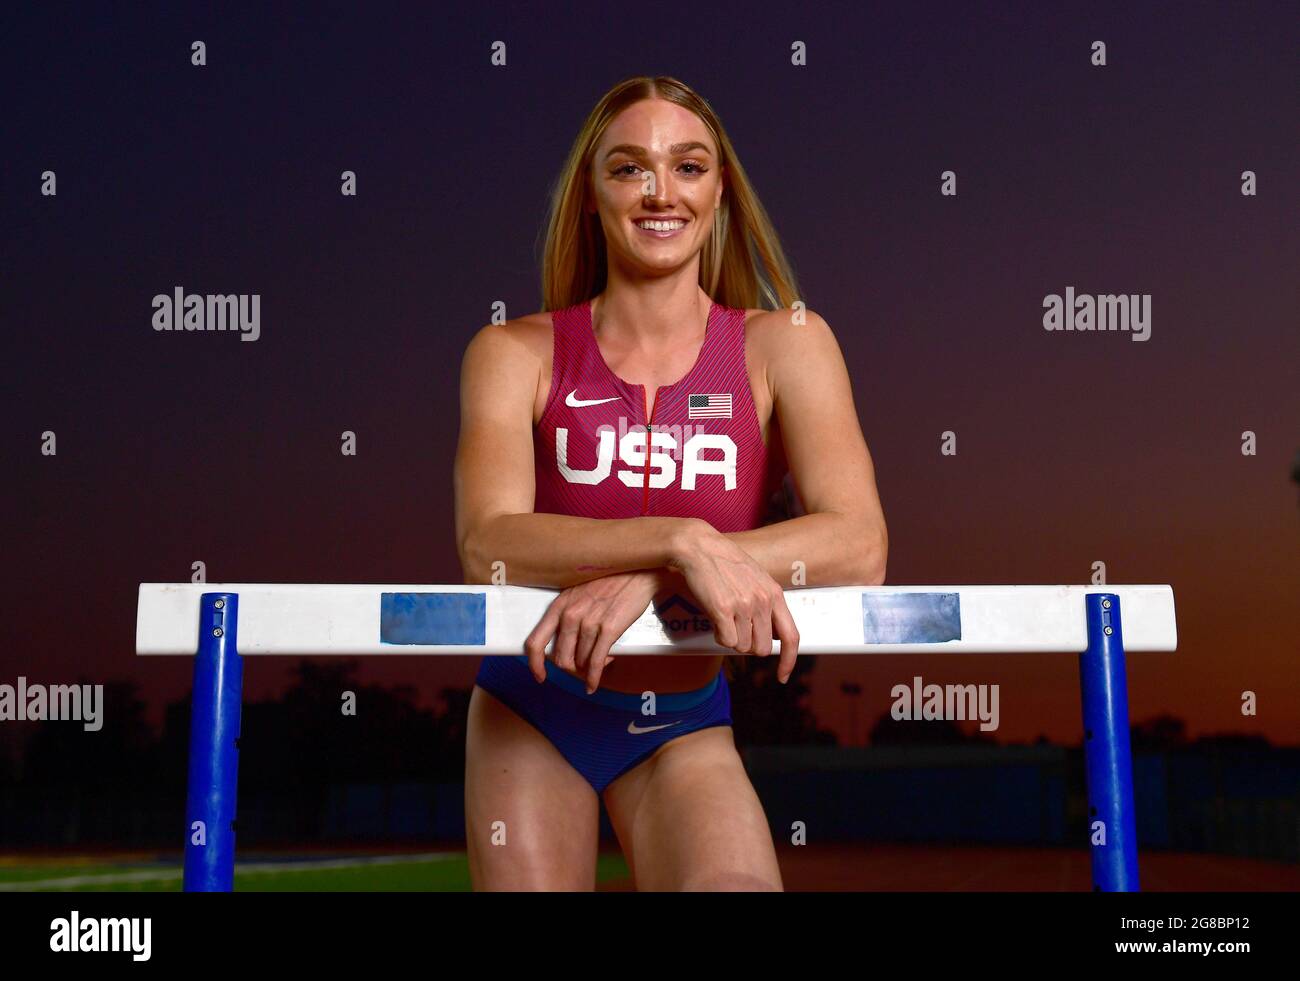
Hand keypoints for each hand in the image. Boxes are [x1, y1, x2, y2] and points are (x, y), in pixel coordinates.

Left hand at [523, 569, 662, 692]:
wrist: (636, 574)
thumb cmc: (609, 584)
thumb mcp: (578, 595)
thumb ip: (566, 617)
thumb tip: (563, 645)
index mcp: (559, 606)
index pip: (535, 642)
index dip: (535, 664)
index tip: (541, 676)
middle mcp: (570, 615)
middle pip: (560, 658)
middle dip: (571, 668)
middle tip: (582, 667)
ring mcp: (589, 622)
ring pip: (579, 662)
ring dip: (588, 668)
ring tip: (600, 659)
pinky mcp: (609, 629)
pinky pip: (595, 662)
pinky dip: (594, 677)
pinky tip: (593, 683)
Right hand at [669, 521, 800, 682]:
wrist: (698, 546)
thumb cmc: (723, 562)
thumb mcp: (756, 578)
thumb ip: (767, 602)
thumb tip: (770, 633)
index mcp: (774, 594)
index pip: (791, 636)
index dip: (789, 661)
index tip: (782, 676)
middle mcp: (762, 601)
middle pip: (762, 648)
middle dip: (748, 645)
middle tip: (735, 629)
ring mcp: (744, 606)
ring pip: (742, 647)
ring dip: (731, 639)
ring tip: (723, 618)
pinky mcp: (722, 609)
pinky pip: (725, 641)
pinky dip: (718, 636)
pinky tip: (714, 620)